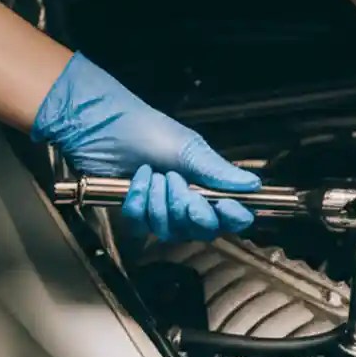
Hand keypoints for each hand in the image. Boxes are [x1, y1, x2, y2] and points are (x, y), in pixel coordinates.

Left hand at [31, 53, 257, 240]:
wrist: (102, 126)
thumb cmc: (145, 129)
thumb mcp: (187, 148)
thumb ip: (218, 171)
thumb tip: (253, 185)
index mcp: (207, 183)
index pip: (232, 214)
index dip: (232, 217)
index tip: (226, 208)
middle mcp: (188, 200)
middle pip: (202, 229)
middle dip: (188, 208)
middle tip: (176, 182)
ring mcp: (162, 209)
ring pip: (171, 230)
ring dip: (159, 202)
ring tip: (152, 173)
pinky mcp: (137, 212)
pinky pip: (142, 225)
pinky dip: (138, 202)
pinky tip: (135, 178)